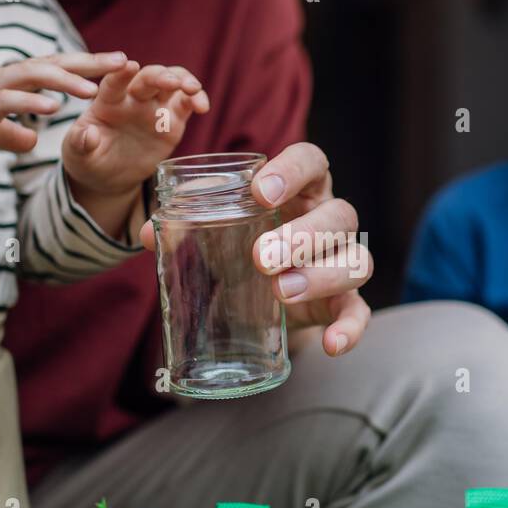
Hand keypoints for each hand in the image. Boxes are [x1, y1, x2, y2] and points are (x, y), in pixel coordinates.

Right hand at [0, 52, 127, 156]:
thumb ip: (9, 131)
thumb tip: (33, 140)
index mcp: (9, 82)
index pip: (56, 70)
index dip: (88, 68)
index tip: (121, 65)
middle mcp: (2, 78)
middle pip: (54, 65)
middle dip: (91, 64)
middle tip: (127, 63)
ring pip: (32, 77)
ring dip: (65, 82)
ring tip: (95, 91)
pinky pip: (4, 102)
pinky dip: (28, 104)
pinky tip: (51, 110)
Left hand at [62, 61, 210, 202]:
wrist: (109, 176)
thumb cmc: (89, 160)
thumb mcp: (78, 155)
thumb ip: (80, 143)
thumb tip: (89, 135)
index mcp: (107, 101)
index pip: (114, 82)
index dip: (120, 73)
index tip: (128, 65)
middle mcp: (132, 98)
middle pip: (148, 77)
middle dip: (160, 75)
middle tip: (173, 81)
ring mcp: (154, 107)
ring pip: (171, 82)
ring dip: (183, 80)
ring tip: (193, 90)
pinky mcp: (172, 120)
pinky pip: (186, 103)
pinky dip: (196, 100)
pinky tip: (202, 107)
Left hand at [141, 142, 373, 356]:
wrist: (248, 300)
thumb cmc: (235, 249)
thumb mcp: (210, 233)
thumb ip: (183, 225)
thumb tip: (147, 232)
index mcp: (300, 190)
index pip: (312, 162)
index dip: (293, 171)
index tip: (260, 192)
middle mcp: (329, 222)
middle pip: (341, 215)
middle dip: (303, 234)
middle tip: (261, 256)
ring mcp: (340, 263)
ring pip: (358, 260)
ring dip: (322, 276)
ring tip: (281, 291)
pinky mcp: (341, 304)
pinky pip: (360, 314)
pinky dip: (351, 330)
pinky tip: (330, 345)